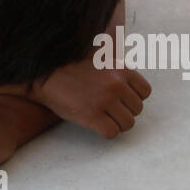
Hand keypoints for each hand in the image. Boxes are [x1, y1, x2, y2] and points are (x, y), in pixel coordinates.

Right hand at [32, 57, 150, 138]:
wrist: (45, 74)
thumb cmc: (72, 67)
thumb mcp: (99, 56)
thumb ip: (117, 63)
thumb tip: (128, 61)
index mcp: (122, 69)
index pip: (145, 92)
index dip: (132, 98)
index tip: (121, 99)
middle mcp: (116, 84)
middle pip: (137, 110)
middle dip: (124, 112)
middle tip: (109, 110)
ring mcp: (105, 100)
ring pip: (127, 124)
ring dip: (116, 124)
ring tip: (103, 118)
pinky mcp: (92, 116)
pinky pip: (112, 133)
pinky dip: (105, 132)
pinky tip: (95, 124)